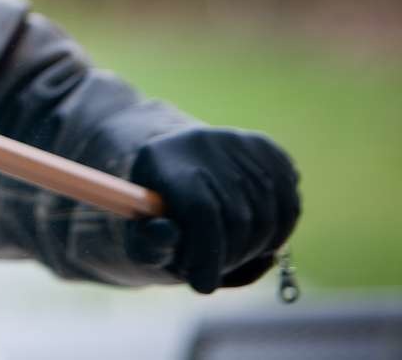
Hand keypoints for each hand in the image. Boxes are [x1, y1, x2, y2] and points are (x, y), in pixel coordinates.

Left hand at [122, 126, 300, 292]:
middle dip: (228, 257)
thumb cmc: (153, 213)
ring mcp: (237, 141)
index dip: (207, 254)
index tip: (203, 285)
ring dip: (255, 250)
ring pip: (269, 215)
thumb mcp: (137, 232)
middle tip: (213, 269)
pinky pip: (289, 204)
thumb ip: (147, 242)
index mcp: (161, 160)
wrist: (173, 166)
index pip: (201, 211)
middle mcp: (202, 142)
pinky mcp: (265, 148)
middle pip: (237, 217)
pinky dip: (279, 233)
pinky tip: (255, 239)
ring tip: (229, 255)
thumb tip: (167, 231)